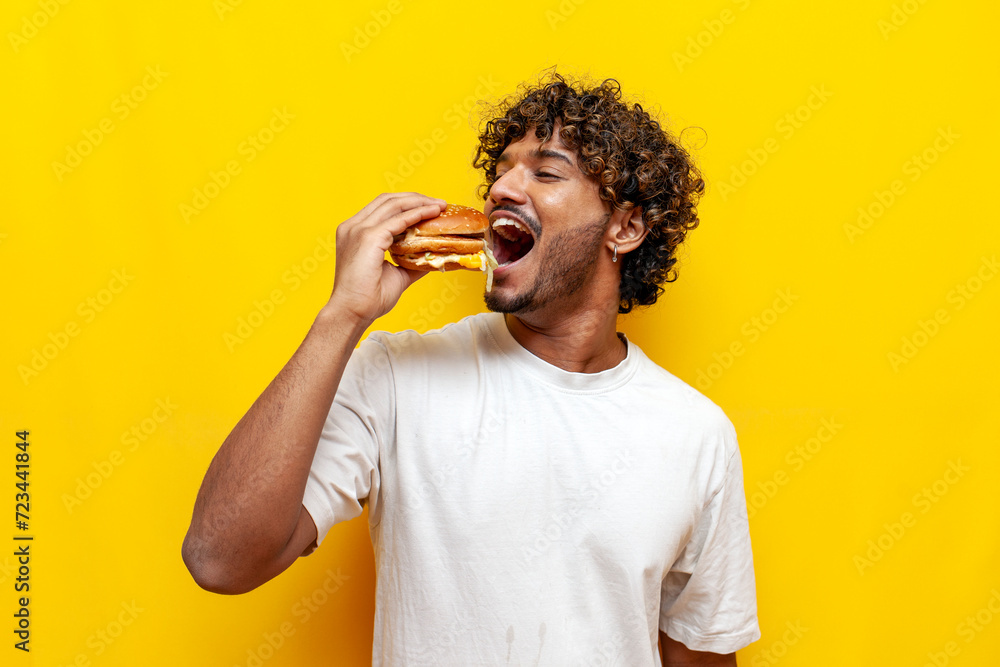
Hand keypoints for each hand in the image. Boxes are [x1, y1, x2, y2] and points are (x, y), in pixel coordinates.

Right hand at [327, 193, 446, 324]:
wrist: (352, 313)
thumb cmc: (367, 299)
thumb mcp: (395, 274)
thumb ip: (410, 261)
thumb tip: (431, 256)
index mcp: (354, 232)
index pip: (382, 207)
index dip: (407, 203)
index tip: (429, 206)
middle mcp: (353, 226)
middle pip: (388, 200)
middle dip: (416, 198)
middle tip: (438, 203)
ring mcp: (358, 230)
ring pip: (393, 204)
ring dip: (419, 202)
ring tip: (439, 205)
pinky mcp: (368, 237)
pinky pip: (398, 219)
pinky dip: (417, 213)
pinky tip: (432, 213)